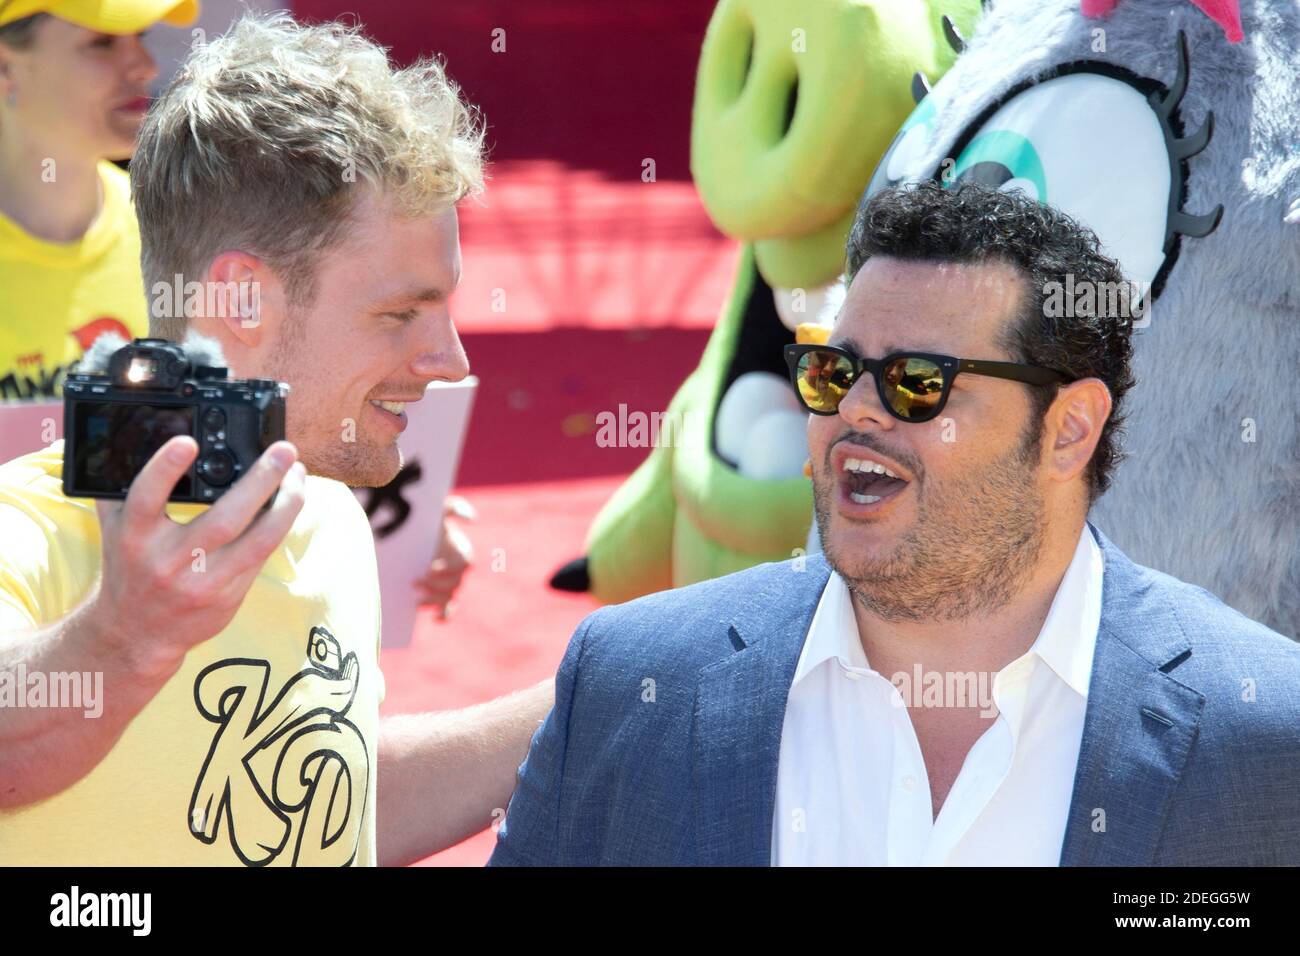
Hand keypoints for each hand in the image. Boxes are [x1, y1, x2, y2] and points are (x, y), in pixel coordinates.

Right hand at [89, 435, 306, 679]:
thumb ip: (122, 490)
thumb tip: (137, 439)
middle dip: (260, 483)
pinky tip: (290, 502)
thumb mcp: (114, 530)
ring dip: (286, 507)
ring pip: (256, 543)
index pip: (146, 498)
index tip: (189, 441)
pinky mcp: (226, 598)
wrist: (134, 634)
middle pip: (221, 521)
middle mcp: (167, 562)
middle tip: (284, 451)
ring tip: (299, 475)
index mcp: (133, 538)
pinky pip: (262, 556)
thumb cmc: (128, 568)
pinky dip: (280, 526)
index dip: (165, 469)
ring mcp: (201, 583)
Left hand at [412, 495, 474, 619]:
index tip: (430, 569)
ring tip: (417, 600)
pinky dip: (444, 616)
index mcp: (461, 550)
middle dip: (436, 586)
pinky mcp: (441, 593)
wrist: (410, 535)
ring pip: (450, 598)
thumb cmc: (426, 520)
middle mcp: (458, 568)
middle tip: (415, 582)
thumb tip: (472, 519)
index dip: (449, 569)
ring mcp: (449, 582)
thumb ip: (455, 507)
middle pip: (455, 583)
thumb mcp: (438, 509)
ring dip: (435, 601)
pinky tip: (433, 618)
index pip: (463, 564)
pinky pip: (448, 609)